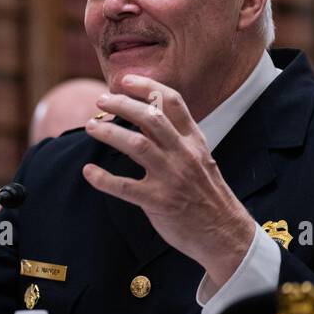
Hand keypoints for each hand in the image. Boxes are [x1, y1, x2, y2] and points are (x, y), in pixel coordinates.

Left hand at [82, 75, 256, 287]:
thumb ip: (175, 138)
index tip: (124, 80)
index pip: (172, 102)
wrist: (225, 233)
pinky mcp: (159, 202)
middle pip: (151, 117)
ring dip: (110, 132)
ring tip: (91, 126)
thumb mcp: (199, 158)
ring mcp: (172, 177)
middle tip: (101, 100)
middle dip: (123, 104)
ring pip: (137, 145)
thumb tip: (145, 114)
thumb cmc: (206, 194)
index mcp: (194, 141)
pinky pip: (125, 187)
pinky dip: (104, 179)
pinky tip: (89, 172)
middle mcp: (183, 154)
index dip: (147, 86)